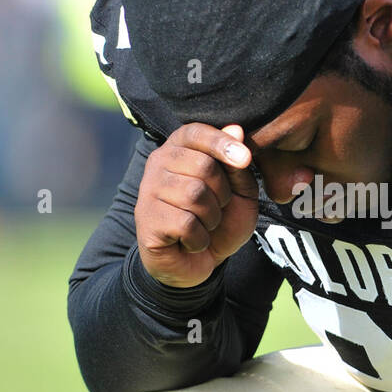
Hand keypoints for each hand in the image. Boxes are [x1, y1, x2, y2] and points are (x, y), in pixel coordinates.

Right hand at [136, 123, 259, 287]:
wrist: (198, 262)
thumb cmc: (219, 220)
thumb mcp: (240, 192)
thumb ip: (238, 164)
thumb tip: (235, 129)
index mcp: (180, 148)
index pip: (196, 132)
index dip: (222, 143)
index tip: (245, 159)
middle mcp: (159, 163)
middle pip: (203, 166)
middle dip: (222, 194)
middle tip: (217, 208)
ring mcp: (148, 191)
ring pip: (194, 195)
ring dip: (211, 218)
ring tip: (204, 225)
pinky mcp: (146, 220)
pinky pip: (185, 224)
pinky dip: (199, 238)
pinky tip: (191, 241)